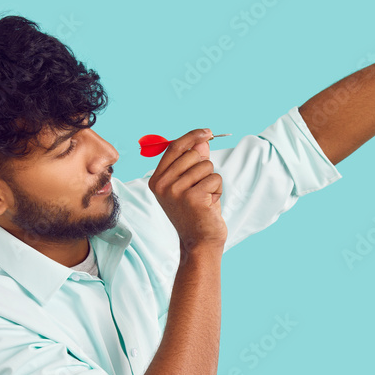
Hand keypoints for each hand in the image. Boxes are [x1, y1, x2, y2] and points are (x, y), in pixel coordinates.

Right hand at [148, 128, 226, 252]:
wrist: (199, 242)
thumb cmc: (195, 212)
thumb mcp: (191, 183)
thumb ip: (194, 160)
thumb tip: (203, 139)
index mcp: (157, 180)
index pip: (175, 147)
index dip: (192, 137)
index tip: (208, 132)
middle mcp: (163, 185)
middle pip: (194, 155)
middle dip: (205, 168)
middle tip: (201, 189)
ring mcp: (176, 191)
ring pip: (207, 166)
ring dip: (212, 181)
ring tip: (205, 199)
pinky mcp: (193, 197)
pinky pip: (215, 179)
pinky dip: (217, 190)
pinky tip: (210, 204)